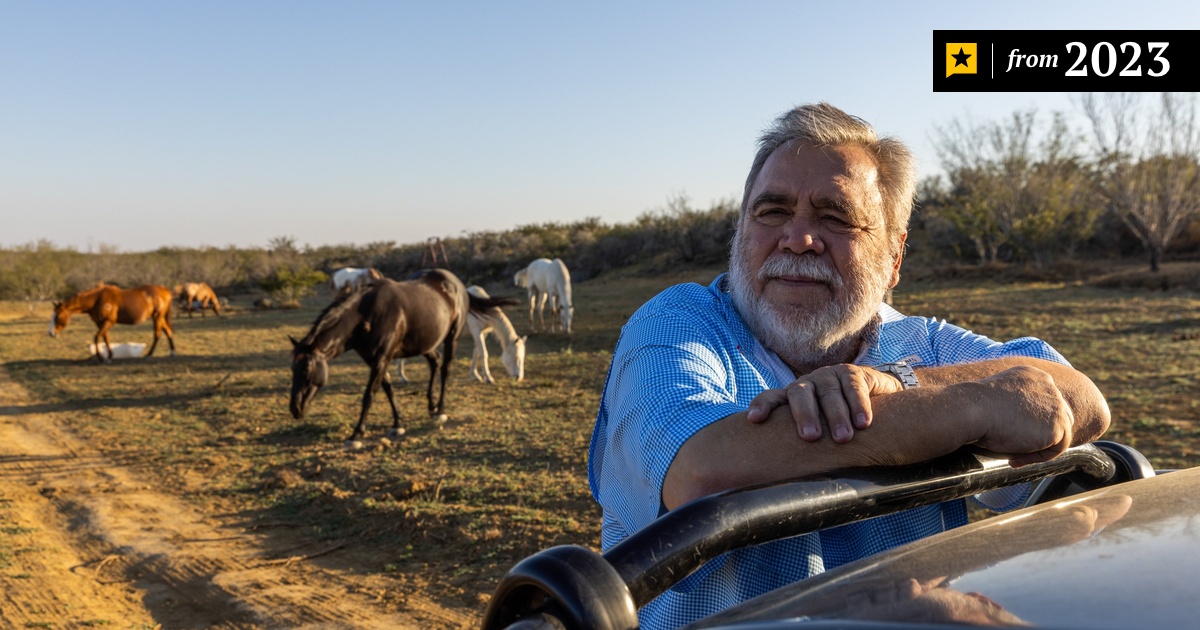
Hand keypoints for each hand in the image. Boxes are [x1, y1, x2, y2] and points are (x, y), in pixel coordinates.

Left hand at [746, 364, 904, 442]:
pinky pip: (854, 387)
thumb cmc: (836, 420)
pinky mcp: (855, 373)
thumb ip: (799, 443)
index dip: (763, 405)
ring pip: (829, 393)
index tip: (754, 419)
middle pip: (800, 394)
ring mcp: (830, 376)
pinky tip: (863, 423)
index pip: (772, 398)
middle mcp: (808, 384)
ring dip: (836, 415)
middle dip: (804, 414)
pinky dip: (859, 405)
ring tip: (842, 438)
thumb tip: (780, 476)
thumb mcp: (817, 428)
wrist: (875, 397)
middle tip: (810, 437)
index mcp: (792, 396)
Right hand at [971, 365, 1074, 466]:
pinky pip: (1056, 449)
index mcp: (1035, 376)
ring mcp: (1057, 405)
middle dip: (1042, 435)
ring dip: (1038, 449)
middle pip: (1059, 417)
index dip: (1033, 423)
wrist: (973, 410)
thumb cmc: (976, 407)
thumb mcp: (1000, 398)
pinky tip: (1014, 458)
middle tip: (1016, 449)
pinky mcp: (1057, 426)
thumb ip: (1017, 405)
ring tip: (1013, 456)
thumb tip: (1022, 426)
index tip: (1011, 434)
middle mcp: (1050, 386)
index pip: (1046, 402)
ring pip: (1060, 434)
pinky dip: (1037, 457)